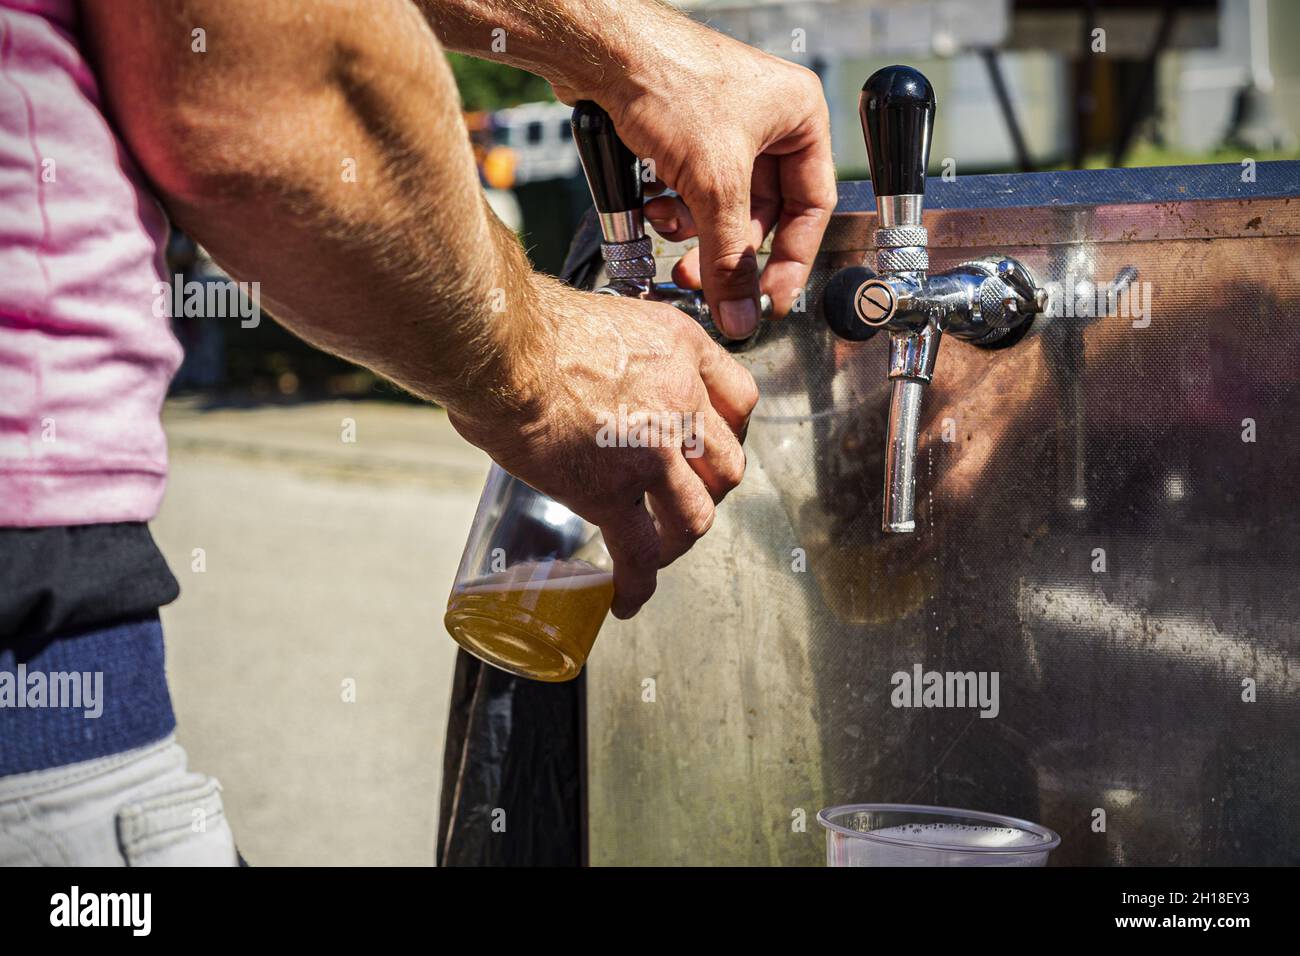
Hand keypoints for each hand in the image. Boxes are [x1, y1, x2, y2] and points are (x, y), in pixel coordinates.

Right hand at [447, 278, 758, 617]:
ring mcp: (653, 450)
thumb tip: (580, 381)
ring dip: (679, 538)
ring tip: (657, 551)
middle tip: (679, 499)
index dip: (726, 433)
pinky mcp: (612, 491)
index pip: (738, 399)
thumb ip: (613, 358)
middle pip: (727, 464)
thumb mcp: (597, 321)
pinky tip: (625, 597)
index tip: (708, 448)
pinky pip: (640, 550)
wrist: (497, 345)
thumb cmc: (522, 324)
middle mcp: (680, 398)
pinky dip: (638, 581)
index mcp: (679, 348)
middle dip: (708, 490)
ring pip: (695, 515)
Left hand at [552, 21, 835, 339]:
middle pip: (760, 214)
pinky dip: (672, 209)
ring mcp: (723, 129)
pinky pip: (690, 193)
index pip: (812, 207)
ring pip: (720, 208)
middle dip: (726, 249)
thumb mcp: (713, 181)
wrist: (600, 49)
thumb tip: (742, 312)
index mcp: (798, 117)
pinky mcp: (683, 137)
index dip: (792, 259)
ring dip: (692, 231)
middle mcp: (766, 122)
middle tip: (704, 281)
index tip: (769, 299)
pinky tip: (650, 205)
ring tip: (666, 230)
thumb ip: (730, 257)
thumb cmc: (668, 78)